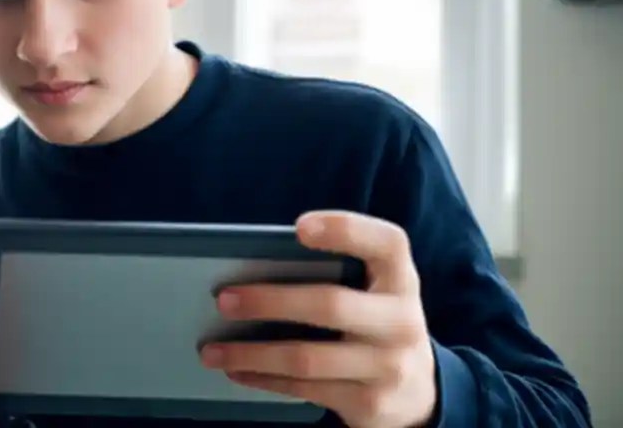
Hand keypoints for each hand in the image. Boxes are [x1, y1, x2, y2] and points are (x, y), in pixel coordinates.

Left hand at [198, 211, 437, 427]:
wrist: (420, 395)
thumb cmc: (377, 327)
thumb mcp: (377, 295)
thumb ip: (341, 276)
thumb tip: (256, 271)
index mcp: (401, 282)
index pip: (386, 244)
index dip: (346, 230)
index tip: (300, 227)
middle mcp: (401, 322)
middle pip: (331, 306)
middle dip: (270, 301)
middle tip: (225, 299)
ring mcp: (388, 368)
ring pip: (307, 358)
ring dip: (252, 353)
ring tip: (212, 350)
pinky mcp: (368, 404)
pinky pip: (304, 389)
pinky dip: (263, 378)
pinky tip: (237, 370)